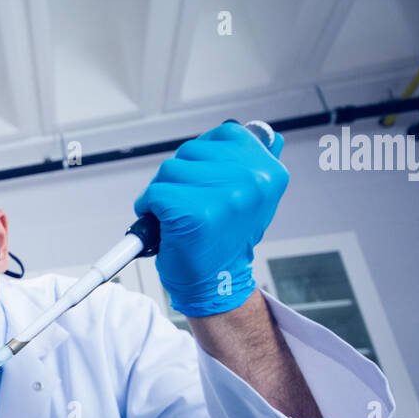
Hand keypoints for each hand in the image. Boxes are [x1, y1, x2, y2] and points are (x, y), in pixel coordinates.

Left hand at [134, 121, 287, 316]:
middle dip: (181, 177)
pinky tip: (166, 226)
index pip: (225, 133)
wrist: (217, 284)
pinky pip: (154, 193)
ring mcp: (224, 195)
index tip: (209, 184)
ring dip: (164, 193)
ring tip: (181, 217)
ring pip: (169, 170)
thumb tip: (263, 132)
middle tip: (194, 206)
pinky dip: (148, 209)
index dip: (205, 158)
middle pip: (191, 150)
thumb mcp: (254, 198)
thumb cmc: (226, 240)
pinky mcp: (193, 212)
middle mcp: (253, 180)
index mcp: (270, 171)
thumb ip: (254, 163)